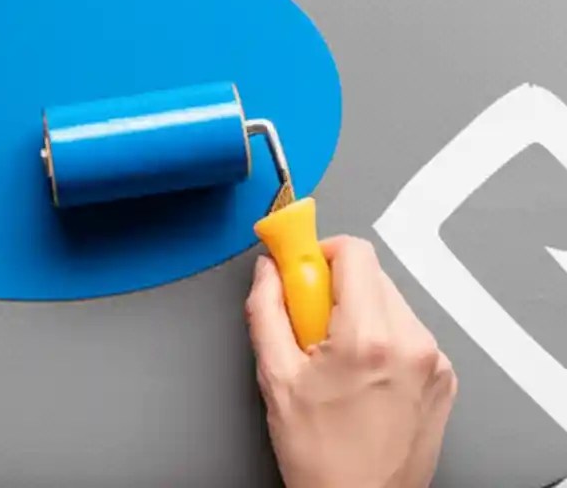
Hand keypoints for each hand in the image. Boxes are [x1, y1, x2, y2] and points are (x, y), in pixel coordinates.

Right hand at [246, 236, 457, 487]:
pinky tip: (358, 374)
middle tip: (305, 322)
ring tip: (332, 358)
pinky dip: (380, 338)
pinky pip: (407, 332)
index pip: (354, 252)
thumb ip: (266, 310)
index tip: (295, 260)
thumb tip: (267, 272)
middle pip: (370, 275)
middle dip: (332, 287)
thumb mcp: (275, 378)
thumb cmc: (322, 459)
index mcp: (370, 339)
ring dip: (356, 312)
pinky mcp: (443, 376)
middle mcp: (412, 344)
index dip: (317, 250)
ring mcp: (433, 362)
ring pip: (389, 302)